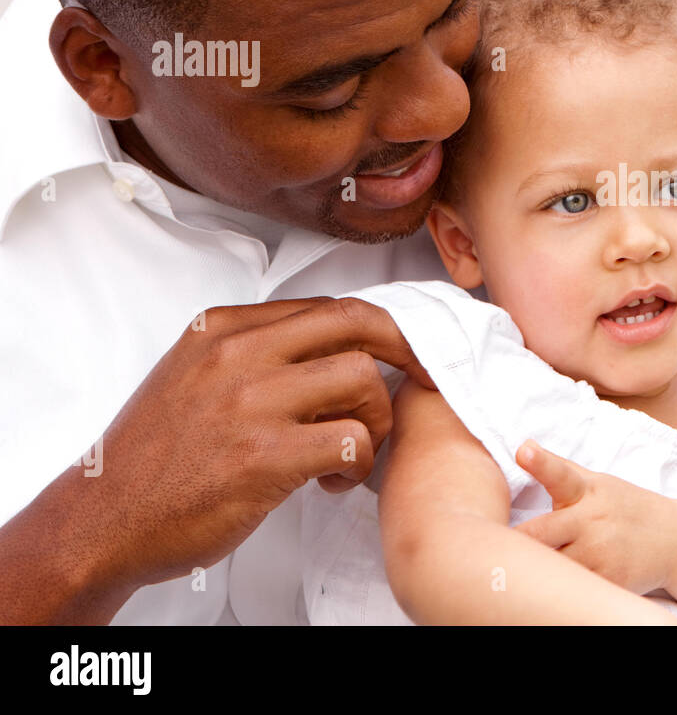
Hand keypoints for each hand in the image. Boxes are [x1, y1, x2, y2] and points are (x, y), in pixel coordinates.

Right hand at [0, 295, 435, 621]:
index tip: (402, 351)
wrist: (104, 520)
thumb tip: (334, 348)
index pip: (327, 306)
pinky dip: (358, 462)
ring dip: (375, 419)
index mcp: (222, 328)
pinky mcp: (264, 456)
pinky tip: (331, 480)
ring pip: (363, 377)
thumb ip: (256, 353)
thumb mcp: (193, 376)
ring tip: (351, 449)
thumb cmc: (156, 458)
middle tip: (423, 378)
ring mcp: (251, 403)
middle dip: (405, 348)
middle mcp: (238, 354)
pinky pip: (351, 439)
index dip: (378, 328)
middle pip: (357, 322)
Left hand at [513, 440, 676, 595]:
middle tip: (489, 550)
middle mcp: (591, 520)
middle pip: (539, 534)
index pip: (560, 474)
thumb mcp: (597, 483)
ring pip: (551, 567)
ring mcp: (601, 553)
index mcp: (585, 491)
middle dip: (514, 543)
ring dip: (533, 570)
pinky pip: (572, 590)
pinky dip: (557, 591)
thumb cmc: (624, 507)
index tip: (524, 451)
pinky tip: (547, 592)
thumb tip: (522, 446)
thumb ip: (560, 470)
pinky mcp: (610, 581)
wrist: (675, 539)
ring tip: (510, 574)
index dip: (540, 462)